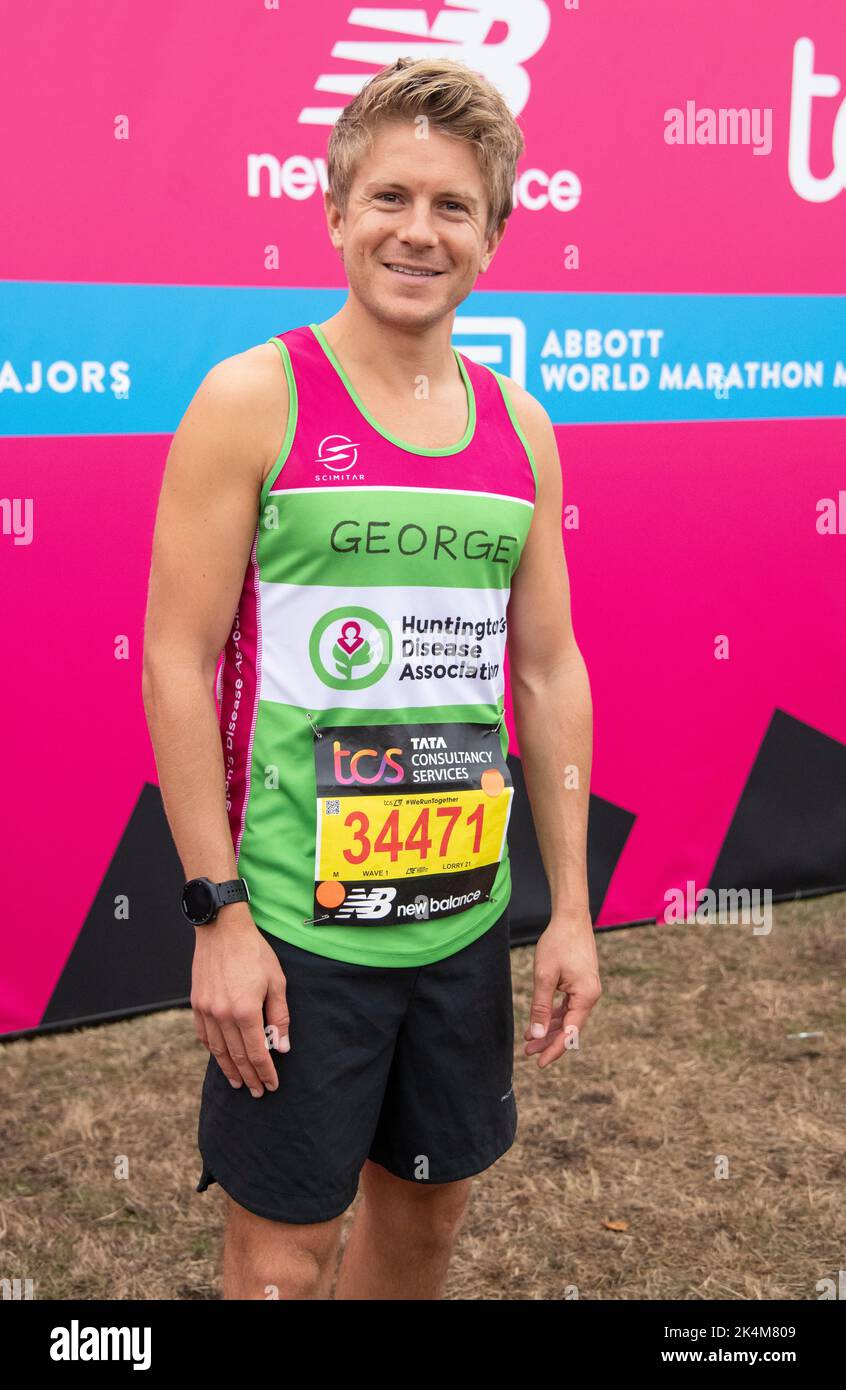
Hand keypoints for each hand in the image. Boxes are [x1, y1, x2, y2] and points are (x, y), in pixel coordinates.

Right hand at [190, 908, 289, 1096]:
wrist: (222, 929)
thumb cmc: (254, 952)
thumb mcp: (276, 981)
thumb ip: (279, 1016)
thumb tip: (282, 1047)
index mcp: (245, 1010)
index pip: (257, 1052)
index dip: (265, 1072)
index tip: (272, 1085)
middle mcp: (223, 1014)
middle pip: (237, 1056)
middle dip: (249, 1077)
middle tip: (257, 1092)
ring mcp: (207, 1010)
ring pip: (218, 1050)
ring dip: (229, 1069)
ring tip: (238, 1083)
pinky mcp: (196, 1003)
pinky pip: (204, 1035)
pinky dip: (212, 1050)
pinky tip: (220, 1057)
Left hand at [524, 911, 600, 1067]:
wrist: (571, 918)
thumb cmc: (558, 943)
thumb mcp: (544, 976)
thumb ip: (541, 1007)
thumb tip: (537, 1035)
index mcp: (586, 996)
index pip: (570, 1032)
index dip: (554, 1049)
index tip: (539, 1063)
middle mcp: (591, 996)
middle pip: (570, 1027)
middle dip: (549, 1041)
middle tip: (528, 1053)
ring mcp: (587, 990)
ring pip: (568, 1018)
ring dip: (550, 1029)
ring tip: (530, 1041)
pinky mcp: (581, 984)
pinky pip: (568, 1006)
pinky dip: (554, 1015)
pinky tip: (540, 1022)